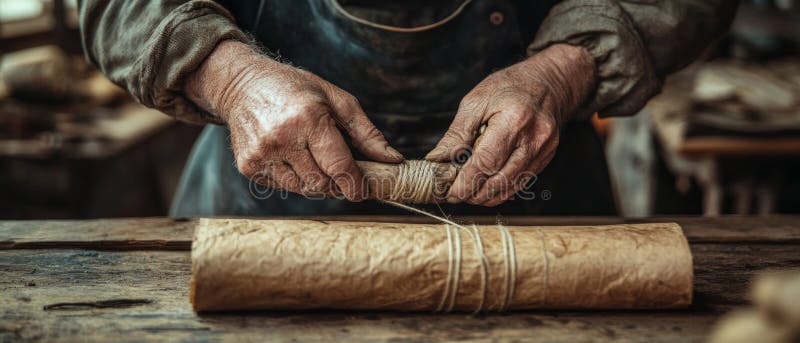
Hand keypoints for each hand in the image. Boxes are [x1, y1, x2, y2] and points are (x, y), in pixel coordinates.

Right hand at [185, 40, 402, 200]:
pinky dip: (295, 179)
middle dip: (338, 184)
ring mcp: (263, 154)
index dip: (356, 185)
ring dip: (317, 182)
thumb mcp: (337, 100)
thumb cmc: (297, 90)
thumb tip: (393, 160)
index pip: (340, 167)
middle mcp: (283, 138)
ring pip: (303, 189)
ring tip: (316, 158)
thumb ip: (367, 133)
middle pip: (323, 184)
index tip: (365, 190)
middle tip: (344, 172)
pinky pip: (283, 186)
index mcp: (310, 119)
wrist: (243, 85)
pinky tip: (293, 157)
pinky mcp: (249, 166)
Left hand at [426, 44, 594, 205]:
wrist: (548, 83)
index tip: (450, 192)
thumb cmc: (509, 87)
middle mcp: (533, 138)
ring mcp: (543, 151)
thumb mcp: (476, 101)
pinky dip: (501, 190)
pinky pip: (520, 183)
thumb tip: (436, 159)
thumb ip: (457, 133)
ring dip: (486, 196)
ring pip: (511, 187)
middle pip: (499, 180)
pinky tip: (485, 188)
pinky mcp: (546, 158)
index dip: (466, 181)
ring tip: (467, 193)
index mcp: (514, 119)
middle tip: (454, 195)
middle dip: (473, 193)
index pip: (486, 162)